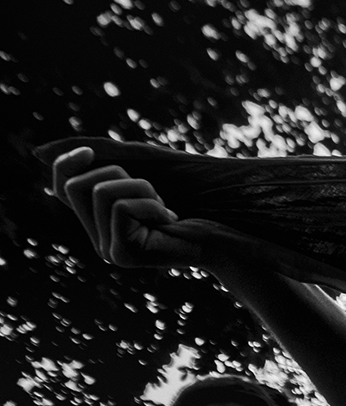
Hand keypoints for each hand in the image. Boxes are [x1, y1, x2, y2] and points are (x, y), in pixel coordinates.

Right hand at [51, 146, 222, 269]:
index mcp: (101, 224)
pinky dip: (150, 204)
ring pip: (101, 192)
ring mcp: (108, 251)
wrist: (222, 243)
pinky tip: (169, 219)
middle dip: (118, 174)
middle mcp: (98, 241)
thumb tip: (72, 150)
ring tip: (164, 207)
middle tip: (153, 194)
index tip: (90, 152)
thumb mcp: (149, 185)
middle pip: (77, 186)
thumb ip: (115, 171)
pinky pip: (121, 207)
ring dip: (140, 188)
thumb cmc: (194, 211)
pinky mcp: (123, 254)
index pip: (63, 189)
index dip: (67, 165)